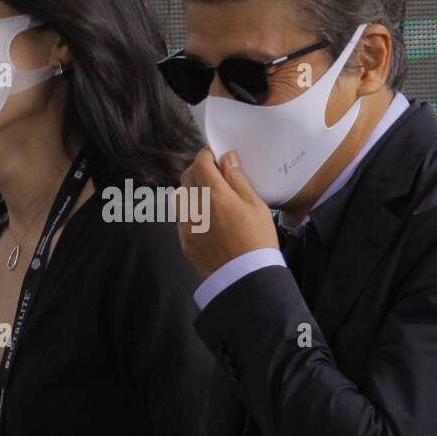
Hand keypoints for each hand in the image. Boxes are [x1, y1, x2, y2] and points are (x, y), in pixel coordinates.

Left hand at [178, 148, 278, 279]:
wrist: (245, 280)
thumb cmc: (256, 242)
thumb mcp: (256, 206)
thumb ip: (238, 179)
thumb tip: (227, 159)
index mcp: (214, 195)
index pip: (200, 163)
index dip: (208, 156)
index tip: (216, 157)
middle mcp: (195, 208)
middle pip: (186, 177)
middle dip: (198, 170)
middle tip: (215, 175)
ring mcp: (186, 226)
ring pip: (180, 197)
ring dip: (192, 191)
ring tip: (211, 198)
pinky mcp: (184, 241)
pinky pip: (181, 218)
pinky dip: (191, 212)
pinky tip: (207, 219)